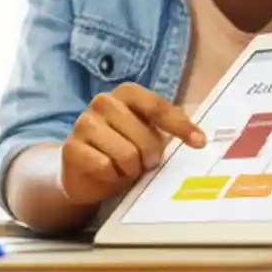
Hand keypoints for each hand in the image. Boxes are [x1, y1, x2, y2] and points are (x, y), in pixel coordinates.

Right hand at [59, 83, 205, 204]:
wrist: (85, 174)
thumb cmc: (123, 150)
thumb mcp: (147, 136)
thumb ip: (167, 130)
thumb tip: (199, 137)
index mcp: (126, 93)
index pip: (157, 106)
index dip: (180, 125)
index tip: (199, 142)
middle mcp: (103, 102)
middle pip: (145, 135)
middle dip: (151, 156)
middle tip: (145, 163)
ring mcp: (84, 123)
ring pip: (126, 154)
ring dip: (131, 169)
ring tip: (124, 168)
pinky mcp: (71, 148)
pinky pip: (105, 168)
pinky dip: (113, 177)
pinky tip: (108, 173)